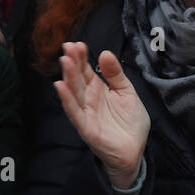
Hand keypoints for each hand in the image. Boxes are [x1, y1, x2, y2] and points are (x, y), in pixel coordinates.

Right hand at [54, 42, 149, 187]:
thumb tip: (105, 53)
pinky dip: (67, 100)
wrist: (135, 150)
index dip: (81, 57)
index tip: (77, 44)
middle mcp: (88, 99)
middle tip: (68, 47)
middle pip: (78, 78)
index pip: (86, 70)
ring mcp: (86, 113)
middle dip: (73, 62)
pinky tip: (60, 87)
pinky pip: (74, 112)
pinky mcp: (86, 128)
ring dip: (68, 77)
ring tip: (65, 60)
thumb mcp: (127, 92)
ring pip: (74, 92)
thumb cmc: (129, 122)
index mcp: (97, 89)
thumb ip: (116, 74)